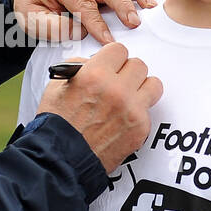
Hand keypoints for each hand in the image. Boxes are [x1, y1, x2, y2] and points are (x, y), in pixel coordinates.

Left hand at [14, 0, 156, 44]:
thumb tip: (79, 31)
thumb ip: (52, 26)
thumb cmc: (34, 10)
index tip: (108, 41)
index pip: (83, 3)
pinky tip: (152, 2)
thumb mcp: (32, 20)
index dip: (96, 23)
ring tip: (151, 7)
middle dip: (122, 5)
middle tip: (134, 24)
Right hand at [37, 42, 162, 172]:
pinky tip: (122, 119)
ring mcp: (131, 110)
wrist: (61, 160)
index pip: (119, 50)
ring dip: (141, 89)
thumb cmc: (57, 125)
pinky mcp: (140, 128)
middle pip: (139, 65)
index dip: (113, 58)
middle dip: (127, 72)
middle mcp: (116, 90)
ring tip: (128, 97)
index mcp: (95, 75)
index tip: (111, 65)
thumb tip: (96, 62)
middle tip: (119, 82)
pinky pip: (148, 110)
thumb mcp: (58, 86)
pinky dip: (137, 113)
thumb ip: (80, 67)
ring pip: (153, 85)